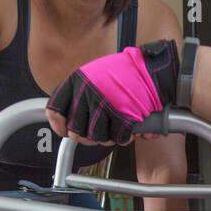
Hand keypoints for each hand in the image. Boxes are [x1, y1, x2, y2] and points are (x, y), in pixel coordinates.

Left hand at [45, 40, 180, 145]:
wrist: (154, 71)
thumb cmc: (129, 73)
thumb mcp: (97, 75)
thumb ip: (82, 95)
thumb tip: (73, 119)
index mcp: (77, 80)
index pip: (55, 110)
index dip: (59, 126)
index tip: (65, 132)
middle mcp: (86, 92)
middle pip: (75, 130)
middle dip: (88, 137)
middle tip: (99, 134)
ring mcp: (103, 105)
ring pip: (96, 137)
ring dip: (107, 138)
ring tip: (116, 130)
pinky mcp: (121, 116)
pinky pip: (117, 138)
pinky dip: (124, 138)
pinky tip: (128, 131)